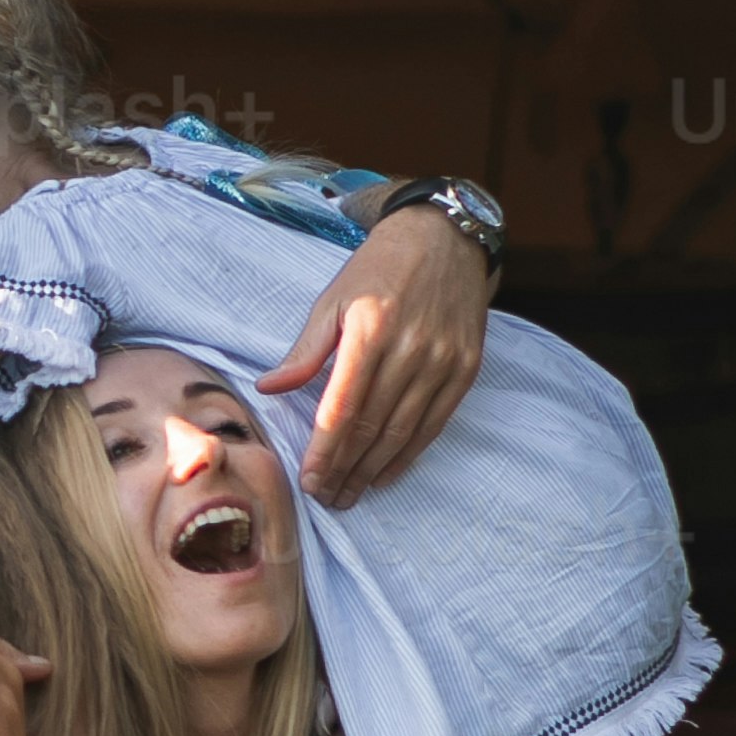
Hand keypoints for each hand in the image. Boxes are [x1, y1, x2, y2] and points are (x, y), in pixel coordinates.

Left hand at [262, 204, 488, 502]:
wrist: (445, 239)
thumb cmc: (380, 268)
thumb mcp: (333, 300)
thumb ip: (305, 350)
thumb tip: (270, 388)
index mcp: (371, 330)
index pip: (343, 408)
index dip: (325, 451)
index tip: (309, 481)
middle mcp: (410, 349)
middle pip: (372, 427)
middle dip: (345, 469)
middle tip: (325, 497)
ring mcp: (443, 361)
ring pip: (403, 433)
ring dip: (373, 470)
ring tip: (350, 494)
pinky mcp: (466, 369)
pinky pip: (434, 424)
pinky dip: (409, 455)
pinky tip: (387, 474)